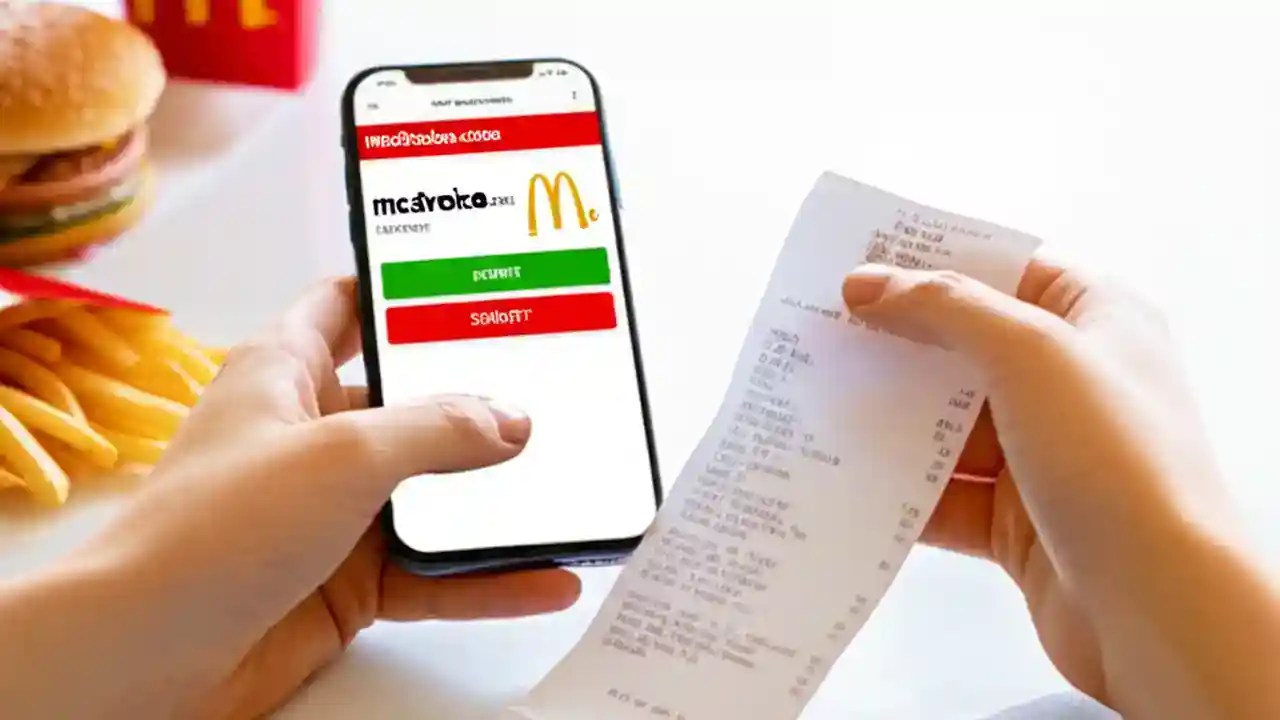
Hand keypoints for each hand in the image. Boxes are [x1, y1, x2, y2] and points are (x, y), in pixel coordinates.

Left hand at [0, 278, 580, 719]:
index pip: (346, 307)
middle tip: (553, 389)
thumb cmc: (209, 533)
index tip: (470, 286)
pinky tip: (543, 577)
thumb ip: (436, 429)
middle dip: (479, 405)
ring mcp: (332, 513)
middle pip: (411, 407)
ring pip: (432, 498)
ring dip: (494, 503)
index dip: (402, 291)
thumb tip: (509, 419)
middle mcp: (311, 437)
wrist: (151, 656)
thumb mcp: (342, 454)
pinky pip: (434, 573)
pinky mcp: (349, 581)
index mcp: (286, 374)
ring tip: (566, 493)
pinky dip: (486, 578)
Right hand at [843, 259, 1279, 719]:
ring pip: (947, 425)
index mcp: (1100, 320)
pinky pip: (944, 494)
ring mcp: (1046, 454)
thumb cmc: (1120, 464)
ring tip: (816, 404)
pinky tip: (846, 480)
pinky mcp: (1018, 520)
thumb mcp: (1032, 353)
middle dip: (896, 344)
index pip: (1007, 270)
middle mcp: (1075, 383)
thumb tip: (867, 283)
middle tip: (820, 333)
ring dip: (889, 421)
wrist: (1160, 608)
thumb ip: (945, 308)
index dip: (935, 261)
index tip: (861, 261)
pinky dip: (900, 490)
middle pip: (967, 347)